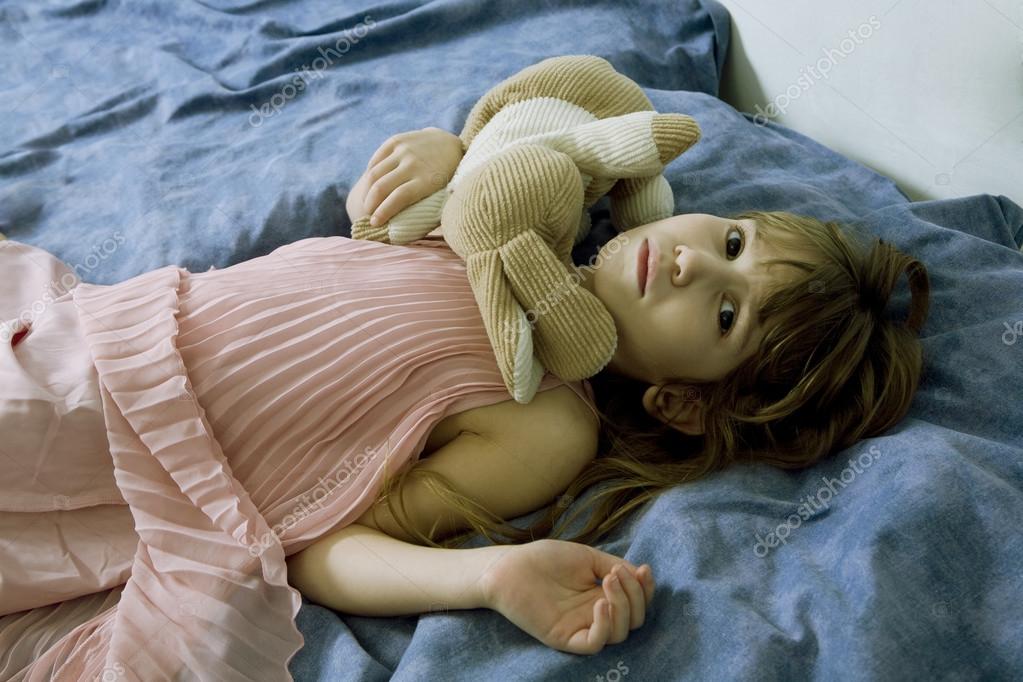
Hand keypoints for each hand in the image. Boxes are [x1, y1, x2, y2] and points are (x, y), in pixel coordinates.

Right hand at [351, 127, 462, 226]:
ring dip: (366, 192)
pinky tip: (369, 187)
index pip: (398, 198)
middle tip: (367, 215)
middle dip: (369, 205)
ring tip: (366, 204)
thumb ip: (425, 206)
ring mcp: (404, 150)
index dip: (383, 213)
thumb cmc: (446, 181)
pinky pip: (376, 160)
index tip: (374, 224)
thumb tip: (401, 227)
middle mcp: (414, 163)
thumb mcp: (442, 194)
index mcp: (428, 180)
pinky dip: (370, 175)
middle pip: (381, 187)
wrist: (450, 145)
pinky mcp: (396, 141)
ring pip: (374, 174)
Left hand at [481, 538, 654, 654]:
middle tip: (617, 574)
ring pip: (619, 634)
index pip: (636, 603)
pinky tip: (600, 603)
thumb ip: (614, 565)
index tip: (644, 570)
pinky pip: (595, 643)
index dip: (645, 590)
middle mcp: (595, 615)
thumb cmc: (545, 559)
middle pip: (633, 620)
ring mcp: (581, 627)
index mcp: (602, 596)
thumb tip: (641, 574)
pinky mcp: (565, 638)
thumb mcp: (587, 557)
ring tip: (608, 581)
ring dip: (623, 607)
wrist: (511, 566)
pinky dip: (605, 626)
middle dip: (635, 596)